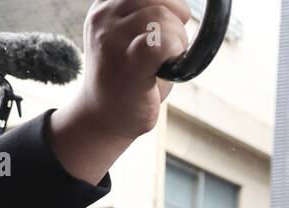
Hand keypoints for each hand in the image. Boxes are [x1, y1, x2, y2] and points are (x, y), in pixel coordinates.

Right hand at [49, 1, 191, 183]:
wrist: (105, 115)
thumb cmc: (128, 76)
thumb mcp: (132, 35)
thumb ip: (151, 16)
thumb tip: (183, 7)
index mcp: (106, 6)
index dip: (168, 4)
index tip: (168, 27)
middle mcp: (105, 18)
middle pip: (157, 0)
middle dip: (176, 21)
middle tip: (172, 49)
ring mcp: (113, 40)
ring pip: (161, 16)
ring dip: (178, 39)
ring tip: (167, 61)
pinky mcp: (129, 65)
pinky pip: (162, 42)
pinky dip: (175, 50)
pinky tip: (168, 65)